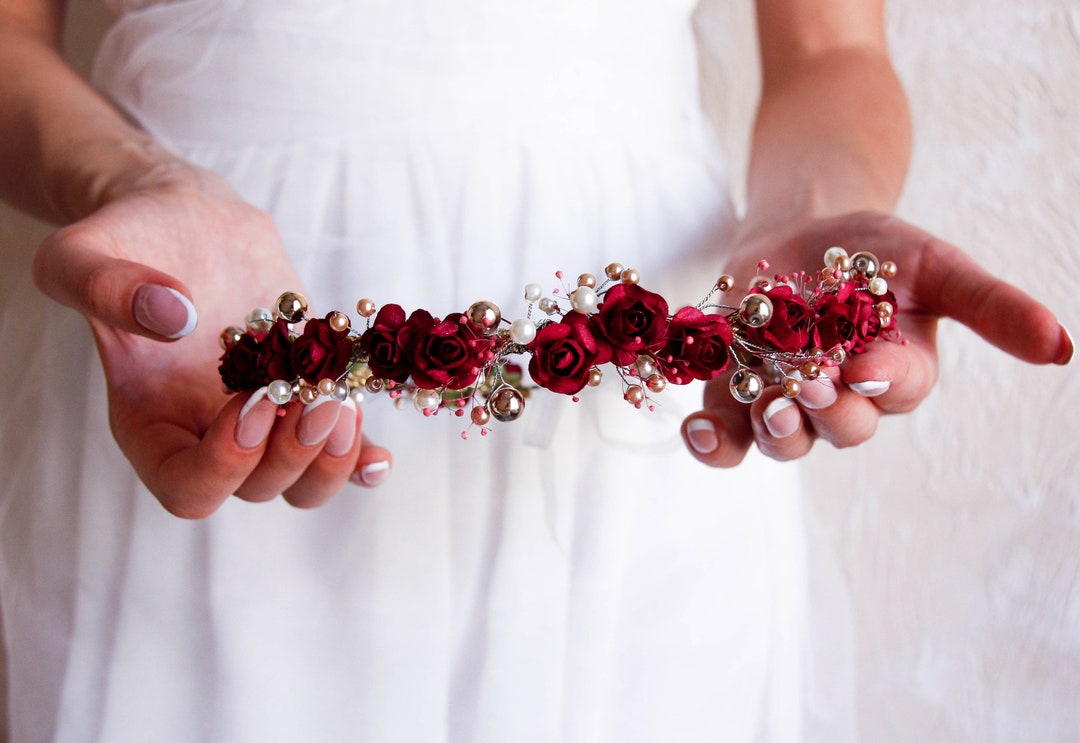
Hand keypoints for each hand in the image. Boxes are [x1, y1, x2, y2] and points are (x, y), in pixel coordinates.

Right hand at [32, 163, 391, 516]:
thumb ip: (105, 286)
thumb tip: (175, 317)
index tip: (250, 406)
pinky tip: (381, 455)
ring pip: (301, 481)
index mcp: (148, 423)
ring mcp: (261, 417)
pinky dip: (362, 459)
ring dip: (332, 459)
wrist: (185, 217)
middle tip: (315, 400)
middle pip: (255, 488)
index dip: (224, 465)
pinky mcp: (305, 388)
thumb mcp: (81, 253)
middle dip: (292, 454)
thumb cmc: (123, 240)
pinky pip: (338, 448)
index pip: (186, 488)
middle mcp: (207, 433)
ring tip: (343, 404)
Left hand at [682, 211, 1072, 465]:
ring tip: (766, 412)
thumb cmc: (873, 249)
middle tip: (809, 390)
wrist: (799, 233)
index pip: (898, 389)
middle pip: (841, 426)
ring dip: (774, 432)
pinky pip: (726, 432)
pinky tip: (699, 430)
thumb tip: (1062, 347)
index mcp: (897, 373)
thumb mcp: (935, 265)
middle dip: (827, 412)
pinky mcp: (734, 393)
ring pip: (783, 438)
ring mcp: (784, 400)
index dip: (885, 380)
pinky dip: (713, 439)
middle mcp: (842, 399)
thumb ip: (988, 305)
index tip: (869, 362)